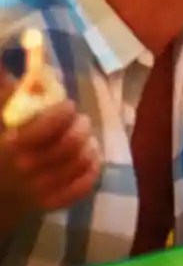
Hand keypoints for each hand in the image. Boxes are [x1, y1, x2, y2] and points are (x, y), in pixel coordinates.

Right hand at [0, 71, 101, 213]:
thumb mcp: (1, 120)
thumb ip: (9, 94)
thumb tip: (16, 63)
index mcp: (13, 144)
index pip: (54, 121)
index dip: (65, 110)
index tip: (66, 106)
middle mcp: (28, 167)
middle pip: (73, 141)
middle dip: (81, 126)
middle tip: (79, 122)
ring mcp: (42, 187)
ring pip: (83, 161)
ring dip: (89, 145)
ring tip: (85, 139)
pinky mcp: (53, 202)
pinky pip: (85, 184)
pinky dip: (91, 168)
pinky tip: (87, 159)